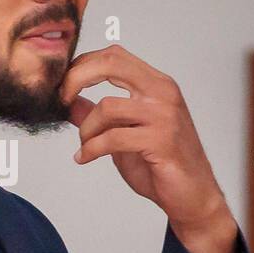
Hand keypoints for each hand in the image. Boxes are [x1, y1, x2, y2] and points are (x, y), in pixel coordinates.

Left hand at [61, 43, 234, 243]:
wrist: (193, 196)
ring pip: (107, 107)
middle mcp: (163, 93)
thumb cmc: (162, 165)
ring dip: (86, 129)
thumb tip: (69, 102)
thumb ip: (99, 116)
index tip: (63, 86)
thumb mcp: (123, 134)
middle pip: (111, 63)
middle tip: (61, 99)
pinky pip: (113, 138)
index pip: (114, 56)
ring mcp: (164, 115)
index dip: (82, 65)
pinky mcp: (161, 141)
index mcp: (156, 85)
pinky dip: (91, 149)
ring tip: (85, 145)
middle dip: (76, 78)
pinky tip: (85, 157)